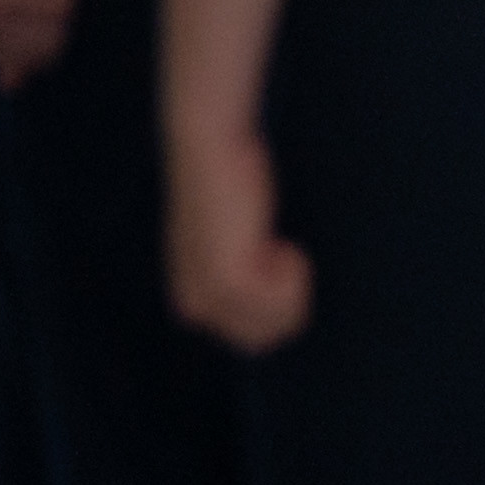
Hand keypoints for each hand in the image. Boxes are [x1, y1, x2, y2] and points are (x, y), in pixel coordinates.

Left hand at [165, 121, 312, 353]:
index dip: (276, 303)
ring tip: (271, 243)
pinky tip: (272, 239)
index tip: (268, 255)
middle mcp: (193, 303)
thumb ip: (245, 271)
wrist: (210, 144)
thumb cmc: (231, 182)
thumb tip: (277, 309)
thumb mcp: (233, 238)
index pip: (246, 339)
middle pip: (261, 340)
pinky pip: (281, 303)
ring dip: (292, 286)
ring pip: (275, 326)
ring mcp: (208, 294)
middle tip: (274, 250)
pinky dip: (292, 273)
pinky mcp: (228, 279)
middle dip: (286, 301)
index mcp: (191, 298)